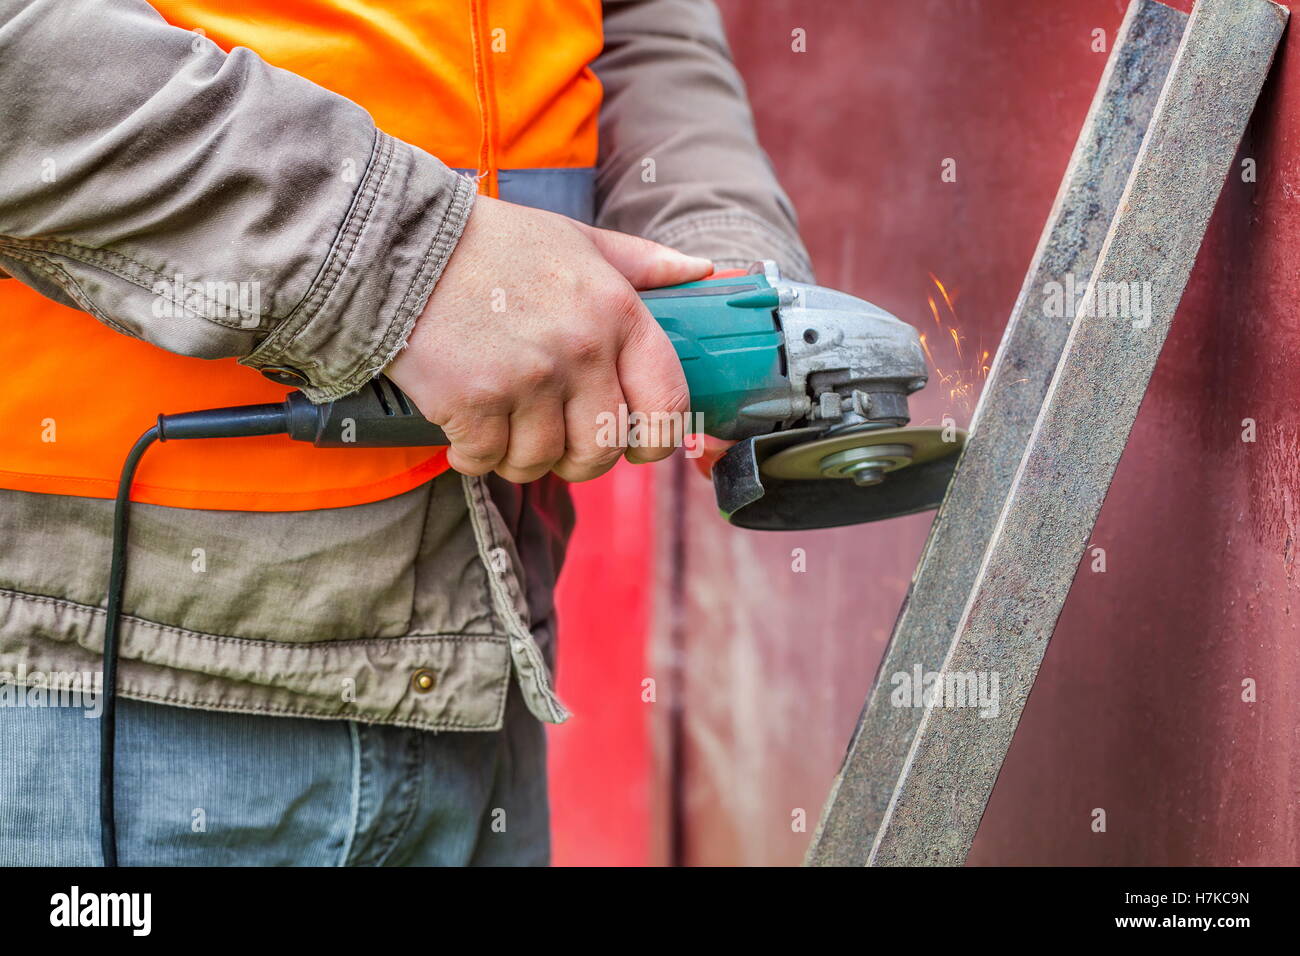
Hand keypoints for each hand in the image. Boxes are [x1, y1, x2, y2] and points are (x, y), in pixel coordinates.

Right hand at [386, 195, 711, 482]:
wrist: (400, 244)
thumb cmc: (492, 245)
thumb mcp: (576, 239)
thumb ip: (641, 263)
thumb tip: (702, 270)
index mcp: (616, 311)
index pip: (667, 401)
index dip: (658, 441)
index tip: (639, 449)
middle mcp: (580, 348)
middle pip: (601, 448)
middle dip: (579, 460)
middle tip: (553, 443)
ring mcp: (526, 378)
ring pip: (540, 462)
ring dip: (519, 458)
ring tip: (500, 426)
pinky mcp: (472, 402)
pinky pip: (486, 460)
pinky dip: (472, 455)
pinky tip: (462, 429)